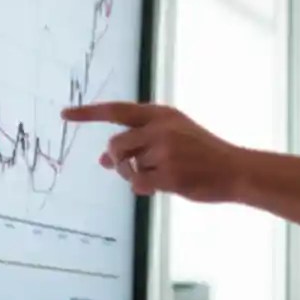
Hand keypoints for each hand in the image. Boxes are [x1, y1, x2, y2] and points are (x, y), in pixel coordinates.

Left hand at [61, 101, 244, 200]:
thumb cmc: (202, 154)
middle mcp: (161, 128)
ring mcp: (165, 151)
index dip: (89, 113)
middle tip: (130, 169)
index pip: (117, 110)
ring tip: (160, 176)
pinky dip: (145, 189)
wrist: (235, 169)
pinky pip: (138, 185)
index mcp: (162, 114)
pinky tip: (164, 186)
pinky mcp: (169, 174)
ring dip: (136, 176)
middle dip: (117, 161)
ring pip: (127, 168)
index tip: (64, 114)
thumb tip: (102, 160)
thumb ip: (139, 143)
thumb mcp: (173, 138)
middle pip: (115, 145)